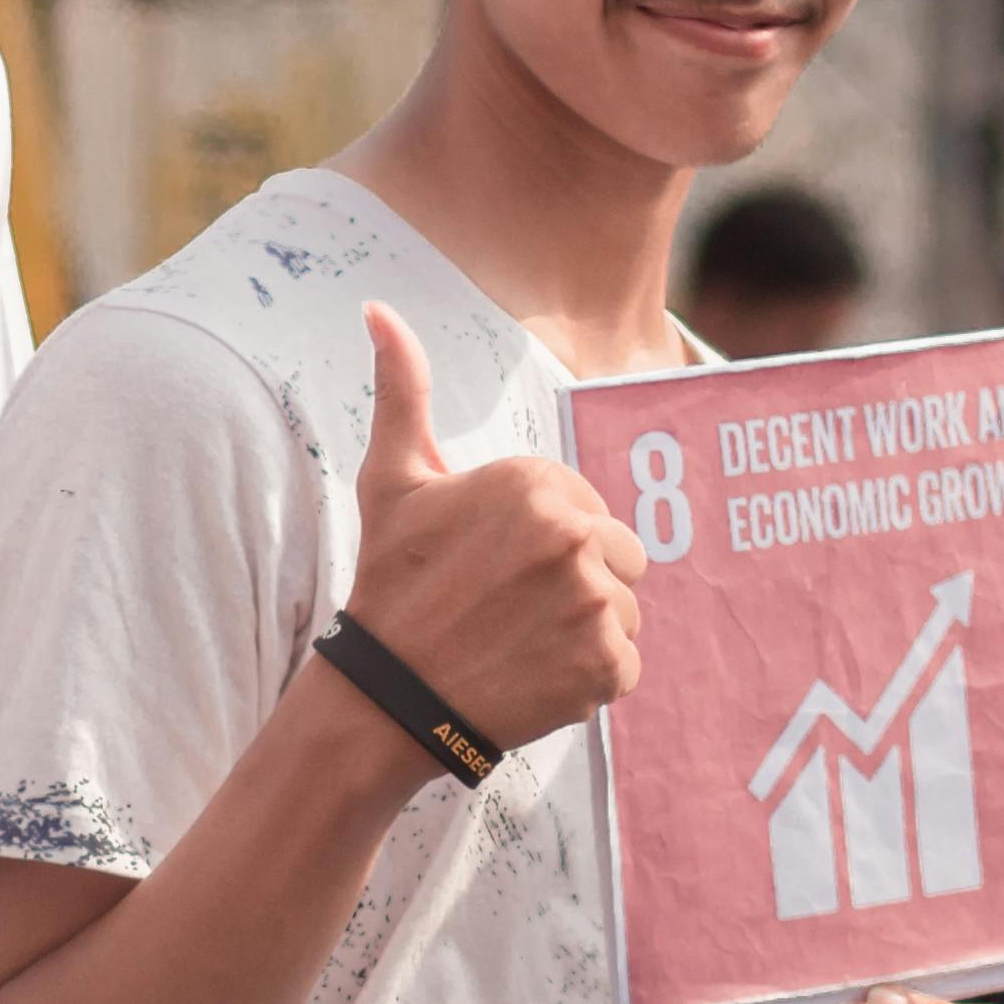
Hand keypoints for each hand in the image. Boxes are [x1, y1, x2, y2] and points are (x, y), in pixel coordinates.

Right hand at [337, 306, 641, 749]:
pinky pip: (625, 667)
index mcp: (534, 482)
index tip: (500, 572)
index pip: (590, 510)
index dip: (549, 543)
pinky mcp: (606, 665)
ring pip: (625, 613)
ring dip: (584, 633)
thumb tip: (377, 308)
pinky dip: (587, 679)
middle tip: (512, 611)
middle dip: (579, 582)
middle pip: (621, 557)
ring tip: (519, 644)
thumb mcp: (393, 480)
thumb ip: (402, 388)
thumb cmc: (391, 584)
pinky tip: (532, 676)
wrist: (385, 695)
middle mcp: (573, 535)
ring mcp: (594, 602)